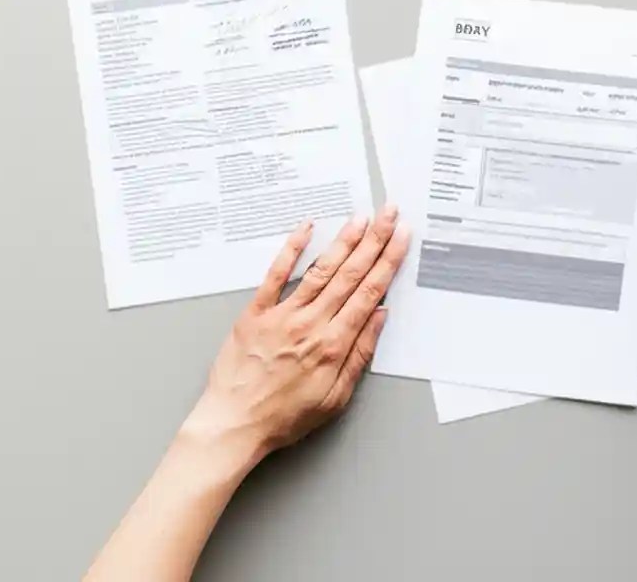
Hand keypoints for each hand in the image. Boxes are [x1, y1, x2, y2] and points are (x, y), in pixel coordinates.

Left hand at [180, 205, 409, 462]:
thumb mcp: (336, 397)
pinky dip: (292, 249)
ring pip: (320, 270)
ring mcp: (282, 315)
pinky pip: (276, 274)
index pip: (369, 293)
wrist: (234, 424)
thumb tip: (380, 316)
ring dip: (343, 241)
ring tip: (361, 217)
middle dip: (374, 240)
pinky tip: (307, 228)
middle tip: (389, 213)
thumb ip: (360, 354)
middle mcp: (311, 323)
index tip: (403, 238)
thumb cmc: (285, 417)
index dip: (389, 261)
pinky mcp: (256, 313)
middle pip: (350, 274)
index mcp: (334, 344)